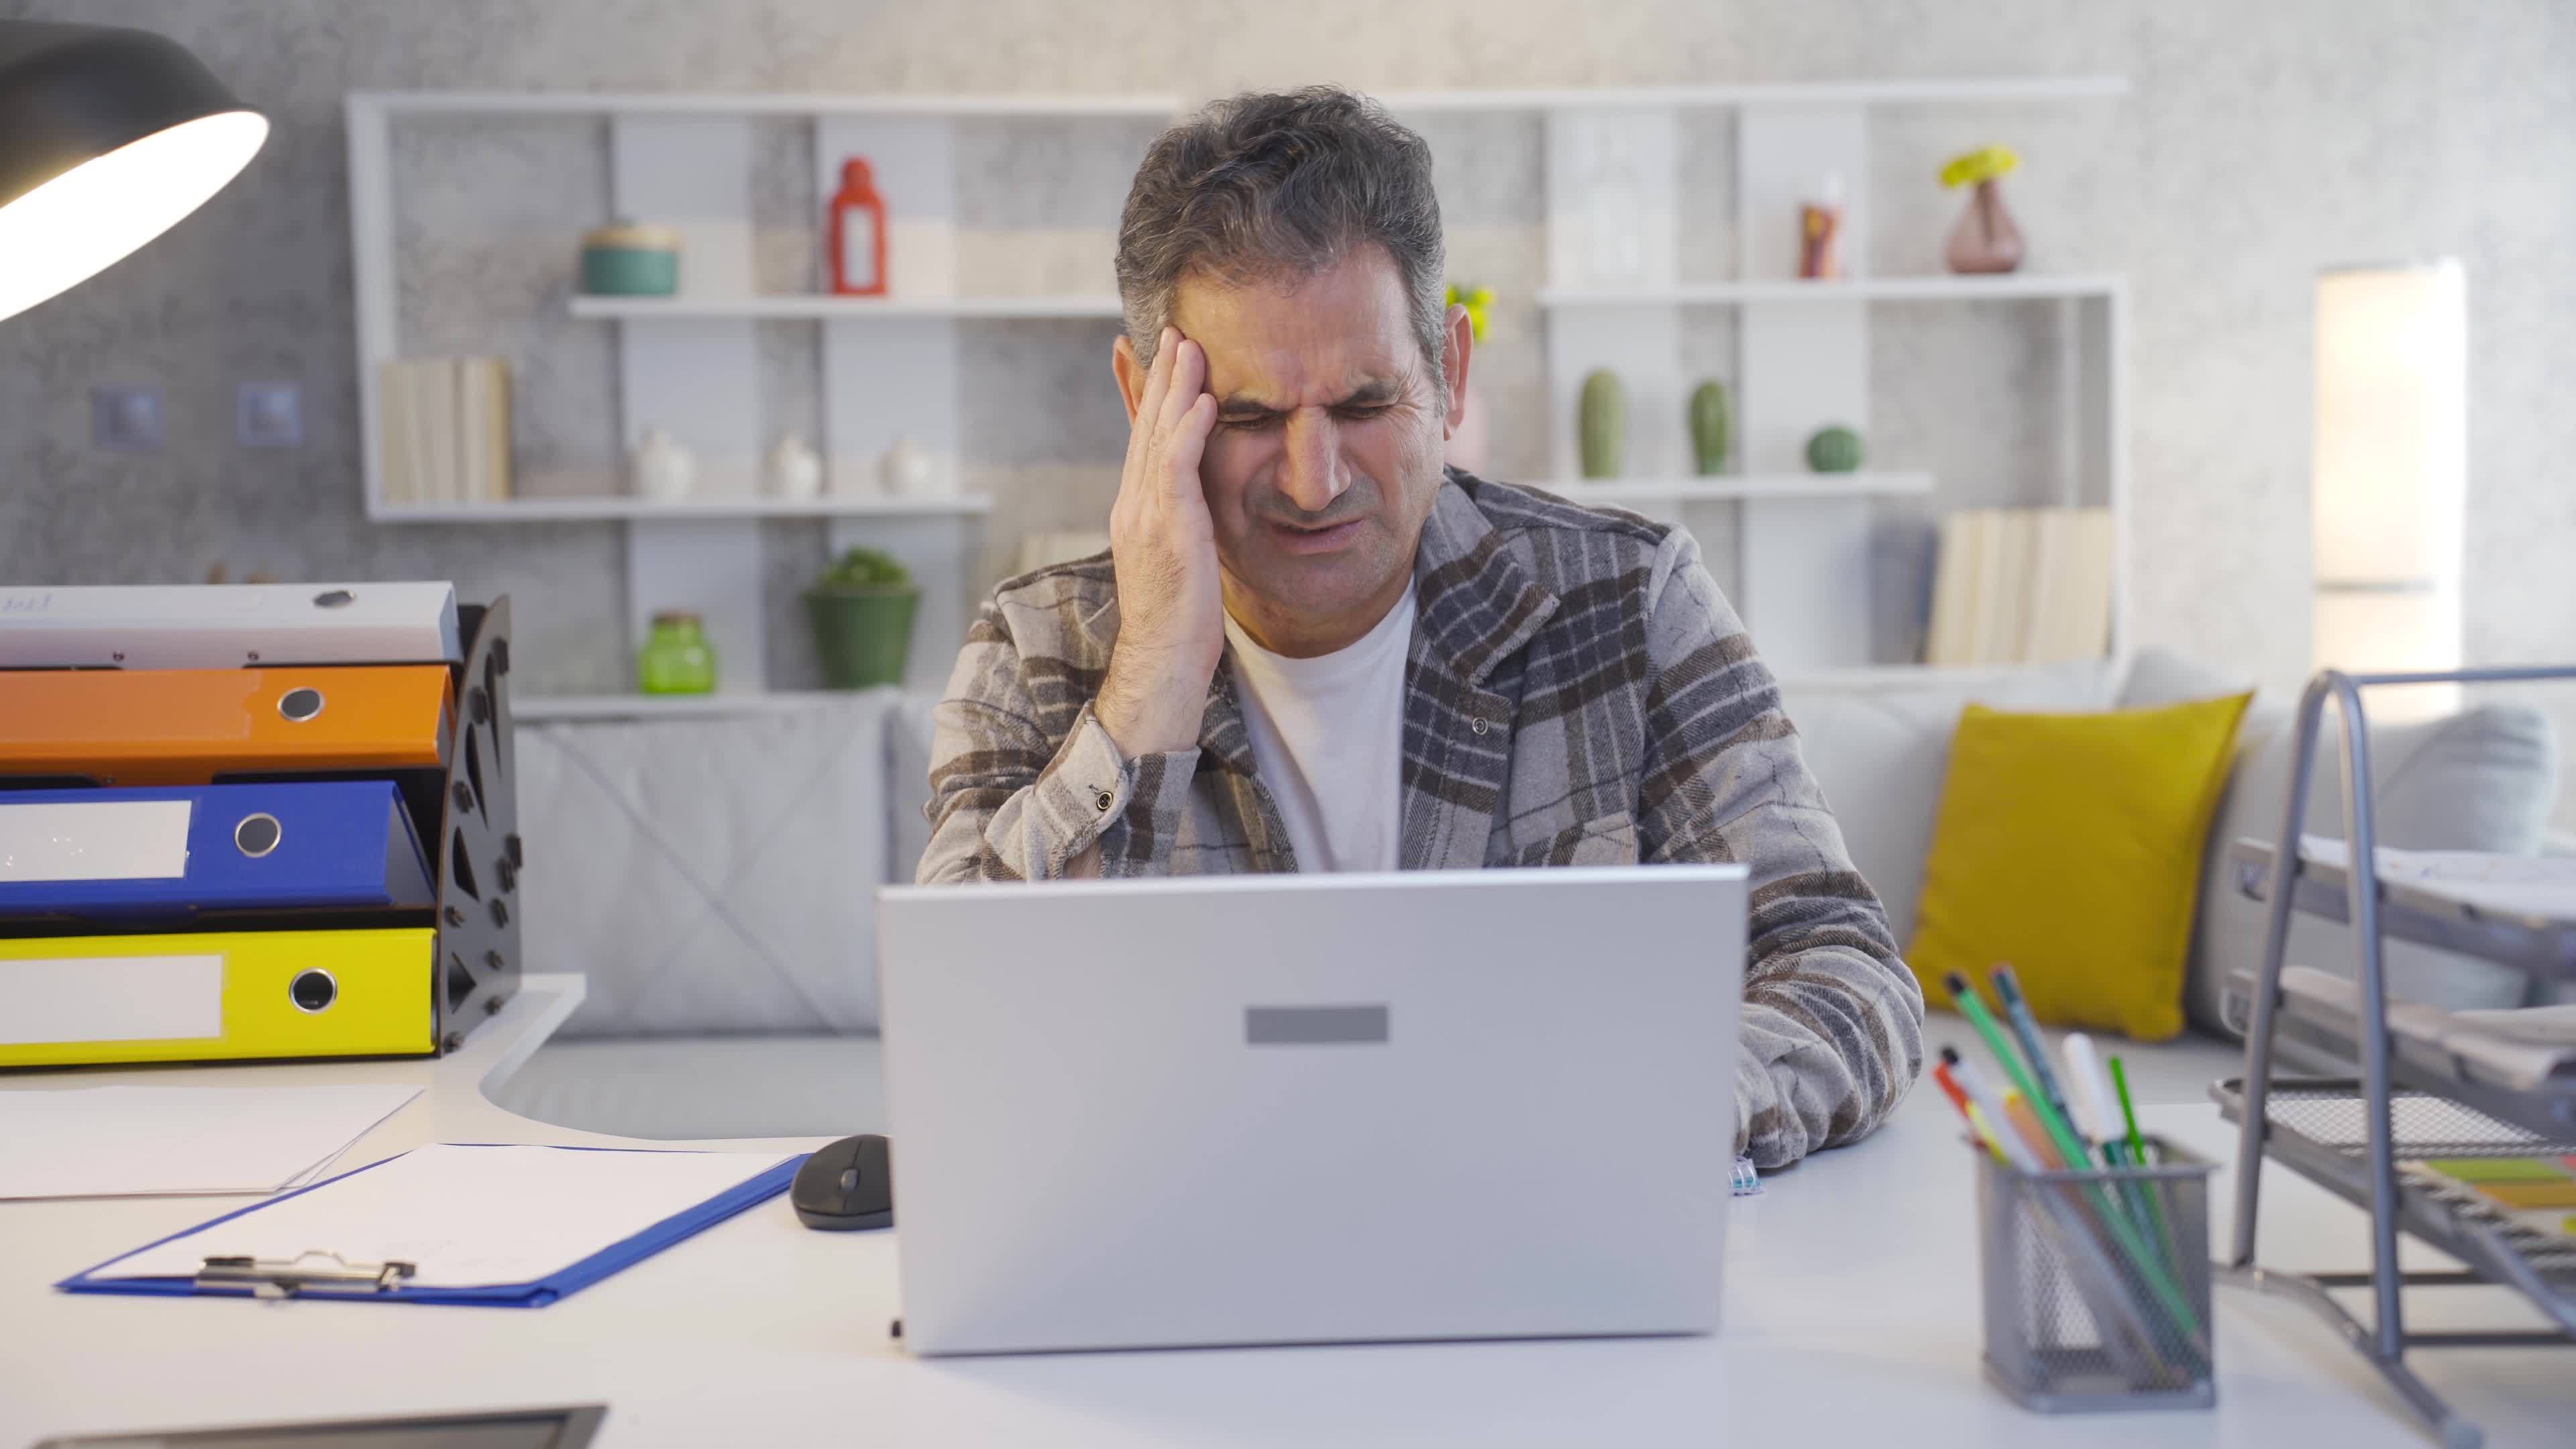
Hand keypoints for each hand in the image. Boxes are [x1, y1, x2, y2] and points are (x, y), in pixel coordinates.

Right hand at [1098, 328, 1222, 757]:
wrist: (1164, 663)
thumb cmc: (1180, 623)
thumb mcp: (1182, 559)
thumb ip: (1184, 523)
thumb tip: (1197, 505)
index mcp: (1137, 511)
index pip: (1145, 441)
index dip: (1150, 397)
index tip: (1158, 356)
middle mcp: (1134, 505)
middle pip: (1146, 428)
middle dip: (1159, 377)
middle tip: (1173, 331)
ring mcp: (1146, 515)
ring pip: (1158, 437)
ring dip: (1174, 388)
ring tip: (1188, 345)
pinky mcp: (1167, 529)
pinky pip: (1176, 468)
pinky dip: (1188, 430)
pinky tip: (1203, 400)